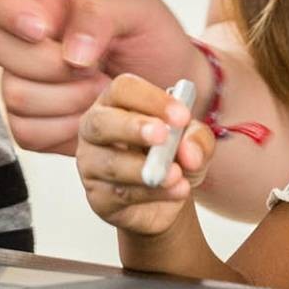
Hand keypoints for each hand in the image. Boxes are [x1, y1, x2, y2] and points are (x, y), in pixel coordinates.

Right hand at [0, 0, 203, 154]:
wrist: (167, 83)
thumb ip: (101, 12)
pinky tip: (91, 114)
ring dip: (68, 99)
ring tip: (102, 89)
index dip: (5, 7)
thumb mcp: (139, 5)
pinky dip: (66, 128)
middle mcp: (20, 33)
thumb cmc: (149, 35)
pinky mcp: (28, 120)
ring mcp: (20, 78)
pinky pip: (26, 131)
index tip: (42, 28)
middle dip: (52, 63)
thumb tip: (70, 52)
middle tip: (95, 66)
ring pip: (12, 95)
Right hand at [77, 74, 215, 237]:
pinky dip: (152, 194)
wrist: (169, 200)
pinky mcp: (98, 198)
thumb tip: (188, 151)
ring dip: (144, 169)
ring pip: (111, 164)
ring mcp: (91, 165)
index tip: (182, 115)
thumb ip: (197, 139)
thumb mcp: (195, 143)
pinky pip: (120, 195)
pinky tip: (175, 190)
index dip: (151, 99)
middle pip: (102, 122)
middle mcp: (96, 130)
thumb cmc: (173, 158)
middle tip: (163, 135)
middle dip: (133, 127)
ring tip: (175, 173)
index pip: (124, 89)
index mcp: (116, 103)